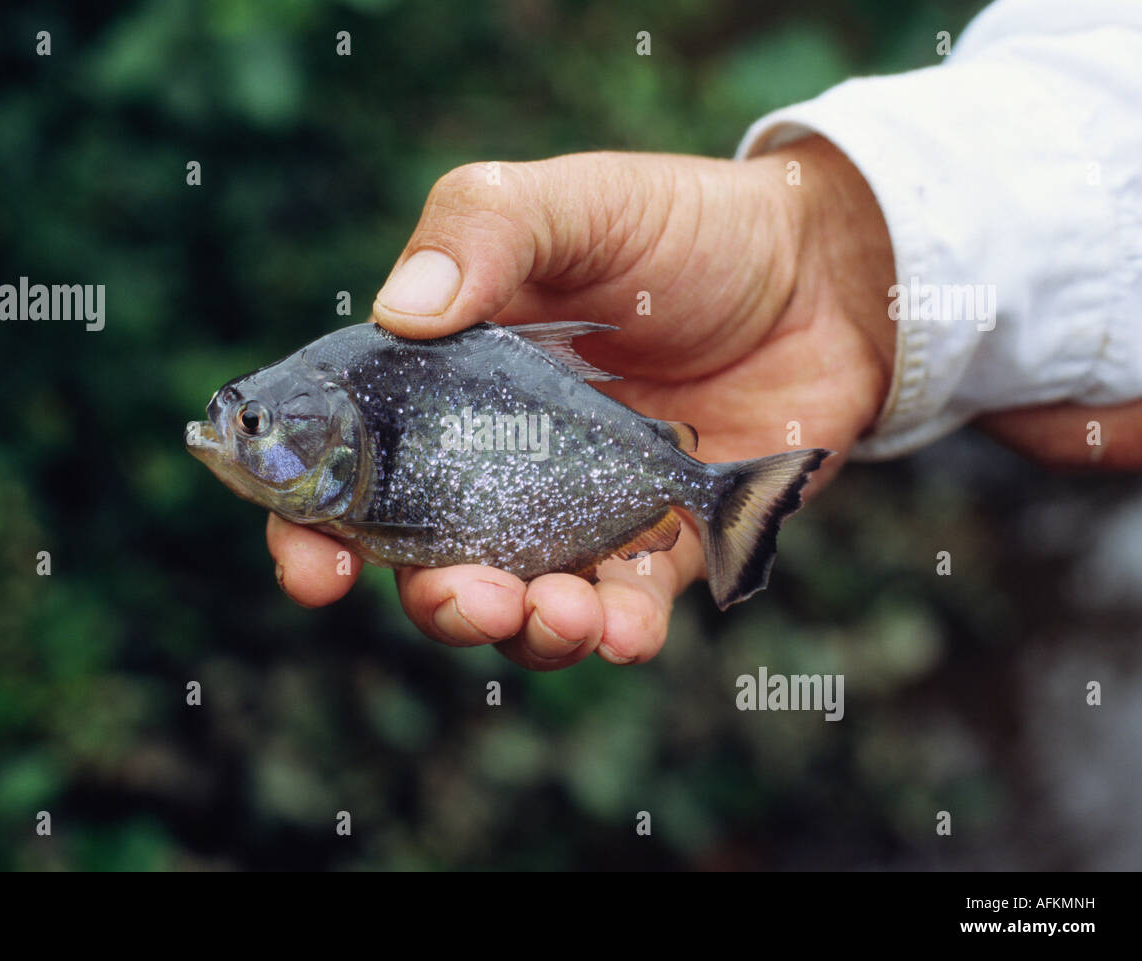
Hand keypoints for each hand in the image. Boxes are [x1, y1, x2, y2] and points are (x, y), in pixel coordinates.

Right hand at [267, 137, 897, 667]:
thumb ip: (482, 232)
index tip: (316, 570)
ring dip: (525, 632)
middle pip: (431, 561)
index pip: (354, 469)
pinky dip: (616, 635)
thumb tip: (400, 311)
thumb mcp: (572, 204)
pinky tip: (622, 631)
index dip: (315, 528)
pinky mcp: (661, 546)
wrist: (825, 273)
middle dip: (437, 601)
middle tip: (470, 600)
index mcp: (448, 386)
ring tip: (558, 615)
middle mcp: (500, 461)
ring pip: (523, 603)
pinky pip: (625, 611)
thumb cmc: (683, 227)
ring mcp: (580, 512)